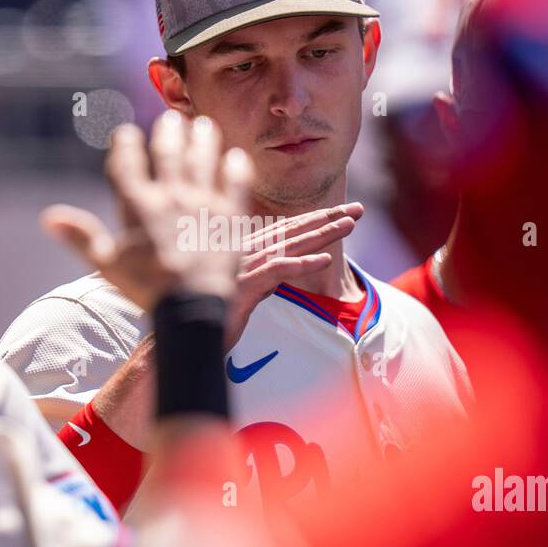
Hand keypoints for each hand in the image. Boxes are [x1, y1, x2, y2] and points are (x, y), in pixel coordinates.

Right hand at [42, 111, 250, 310]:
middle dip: (168, 132)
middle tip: (171, 119)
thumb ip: (80, 236)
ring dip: (202, 139)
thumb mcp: (107, 263)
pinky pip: (236, 181)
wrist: (190, 308)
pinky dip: (236, 166)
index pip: (127, 162)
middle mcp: (170, 195)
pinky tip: (237, 156)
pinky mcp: (232, 215)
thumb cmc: (145, 287)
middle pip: (168, 152)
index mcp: (137, 205)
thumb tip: (49, 218)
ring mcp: (203, 202)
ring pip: (203, 158)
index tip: (127, 133)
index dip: (126, 144)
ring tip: (203, 125)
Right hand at [223, 201, 362, 347]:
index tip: (344, 212)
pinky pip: (278, 271)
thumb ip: (265, 275)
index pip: (286, 229)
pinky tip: (327, 260)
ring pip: (289, 245)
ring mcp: (242, 267)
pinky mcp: (243, 287)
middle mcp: (244, 252)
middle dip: (327, 218)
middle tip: (358, 209)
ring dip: (322, 234)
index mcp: (245, 250)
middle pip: (292, 230)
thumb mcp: (246, 290)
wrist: (189, 337)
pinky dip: (304, 264)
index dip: (316, 218)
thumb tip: (288, 267)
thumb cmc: (215, 315)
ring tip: (349, 225)